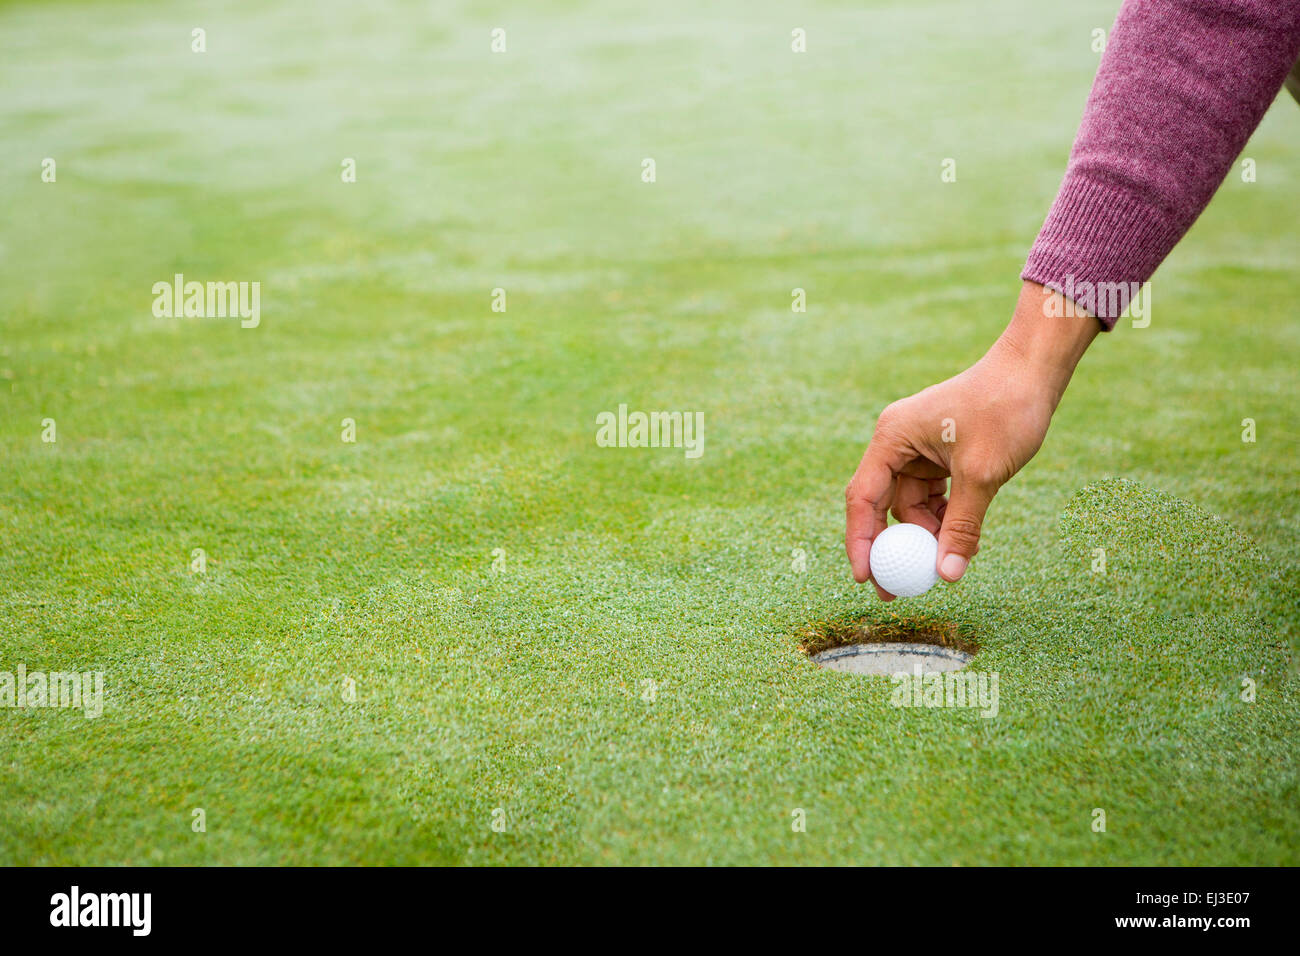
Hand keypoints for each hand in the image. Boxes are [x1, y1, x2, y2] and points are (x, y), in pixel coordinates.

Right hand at [845, 281, 1098, 598]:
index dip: (860, 540)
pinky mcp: (939, 456)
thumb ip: (961, 526)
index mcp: (892, 438)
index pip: (863, 497)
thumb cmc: (1004, 409)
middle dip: (893, 547)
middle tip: (898, 589)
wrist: (1034, 371)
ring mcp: (917, 450)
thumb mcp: (981, 474)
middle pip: (882, 506)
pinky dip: (944, 519)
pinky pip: (931, 498)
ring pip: (910, 506)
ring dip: (928, 535)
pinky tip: (964, 539)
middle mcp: (897, 444)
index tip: (865, 577)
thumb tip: (946, 575)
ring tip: (954, 559)